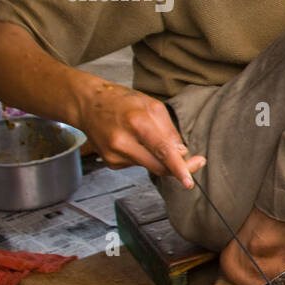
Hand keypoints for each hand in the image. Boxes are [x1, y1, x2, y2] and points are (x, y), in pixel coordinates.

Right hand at [76, 81, 205, 187]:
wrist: (88, 104)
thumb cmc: (122, 101)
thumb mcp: (152, 106)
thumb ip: (169, 131)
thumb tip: (181, 153)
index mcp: (137, 123)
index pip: (162, 151)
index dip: (178, 168)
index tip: (189, 182)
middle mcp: (123, 141)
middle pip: (158, 166)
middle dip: (179, 168)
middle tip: (196, 162)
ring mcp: (114, 154)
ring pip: (150, 166)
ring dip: (159, 157)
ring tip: (149, 136)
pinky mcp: (111, 162)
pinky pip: (138, 164)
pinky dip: (144, 156)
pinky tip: (134, 141)